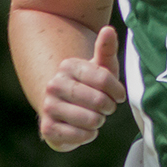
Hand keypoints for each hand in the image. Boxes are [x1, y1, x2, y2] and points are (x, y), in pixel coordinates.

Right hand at [39, 25, 126, 151]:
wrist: (64, 109)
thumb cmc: (90, 86)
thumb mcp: (101, 67)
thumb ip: (106, 49)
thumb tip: (108, 30)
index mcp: (68, 66)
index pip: (103, 78)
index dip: (117, 90)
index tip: (119, 96)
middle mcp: (54, 85)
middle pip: (98, 100)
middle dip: (108, 107)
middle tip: (106, 108)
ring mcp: (48, 106)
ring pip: (90, 119)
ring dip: (99, 121)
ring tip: (95, 117)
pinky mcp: (48, 129)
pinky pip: (79, 136)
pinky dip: (88, 135)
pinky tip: (85, 129)